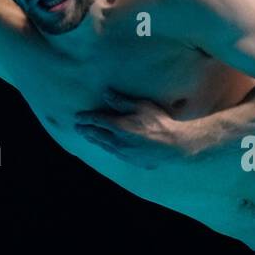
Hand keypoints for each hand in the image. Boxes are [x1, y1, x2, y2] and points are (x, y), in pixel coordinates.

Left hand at [73, 89, 193, 169]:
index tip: (77, 116)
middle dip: (86, 130)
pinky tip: (108, 147)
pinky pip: (115, 154)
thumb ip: (122, 100)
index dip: (85, 117)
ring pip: (105, 146)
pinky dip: (107, 148)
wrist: (177, 145)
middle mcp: (118, 141)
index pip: (96, 120)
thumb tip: (106, 94)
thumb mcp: (142, 106)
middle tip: (78, 128)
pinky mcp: (133, 160)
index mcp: (118, 126)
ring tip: (88, 137)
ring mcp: (125, 153)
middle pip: (97, 135)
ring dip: (95, 140)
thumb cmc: (161, 122)